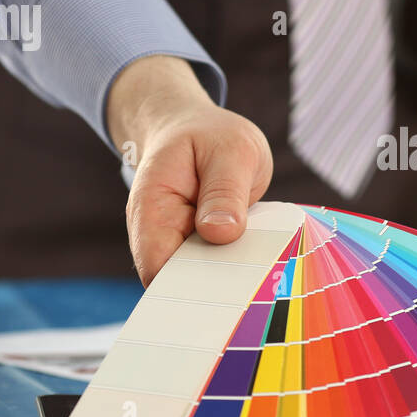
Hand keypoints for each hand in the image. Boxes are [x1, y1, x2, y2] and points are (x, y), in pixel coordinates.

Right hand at [107, 55, 272, 285]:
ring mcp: (180, 243)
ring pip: (202, 279)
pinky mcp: (203, 248)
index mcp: (152, 207)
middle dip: (215, 287)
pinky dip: (239, 267)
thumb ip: (225, 191)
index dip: (187, 285)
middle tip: (257, 283)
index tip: (228, 287)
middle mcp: (159, 233)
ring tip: (265, 274)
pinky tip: (262, 265)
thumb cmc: (210, 136)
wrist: (195, 130)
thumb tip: (221, 234)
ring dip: (232, 278)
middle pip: (179, 281)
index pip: (156, 266)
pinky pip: (219, 268)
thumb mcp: (231, 151)